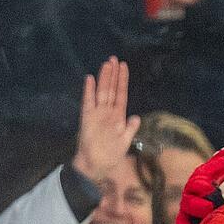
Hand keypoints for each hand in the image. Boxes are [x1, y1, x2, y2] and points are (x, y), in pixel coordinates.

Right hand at [71, 57, 139, 182]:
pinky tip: (90, 79)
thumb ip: (130, 129)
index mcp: (118, 116)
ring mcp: (97, 113)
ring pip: (102, 92)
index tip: (124, 66)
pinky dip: (89, 91)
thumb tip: (136, 118)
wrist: (97, 165)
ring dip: (104, 78)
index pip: (121, 94)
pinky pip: (88, 102)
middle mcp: (108, 111)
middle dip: (113, 74)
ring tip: (106, 64)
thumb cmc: (112, 154)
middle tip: (114, 58)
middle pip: (111, 89)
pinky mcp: (87, 118)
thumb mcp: (125, 141)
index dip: (122, 80)